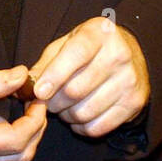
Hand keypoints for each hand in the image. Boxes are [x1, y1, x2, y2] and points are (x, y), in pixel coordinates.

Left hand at [28, 17, 149, 138]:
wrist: (130, 54)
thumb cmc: (91, 49)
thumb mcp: (67, 43)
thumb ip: (46, 62)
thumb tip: (27, 86)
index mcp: (99, 33)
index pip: (76, 55)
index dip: (54, 76)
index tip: (39, 92)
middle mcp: (119, 55)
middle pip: (75, 90)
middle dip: (53, 102)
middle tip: (47, 101)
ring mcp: (129, 80)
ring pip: (84, 112)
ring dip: (66, 115)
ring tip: (64, 107)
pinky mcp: (134, 103)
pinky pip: (97, 127)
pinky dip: (80, 127)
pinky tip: (79, 116)